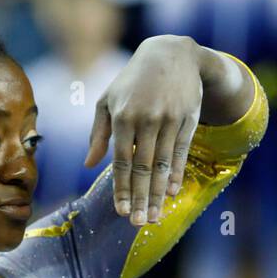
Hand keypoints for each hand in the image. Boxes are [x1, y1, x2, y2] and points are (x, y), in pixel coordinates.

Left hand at [83, 35, 202, 226]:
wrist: (173, 54)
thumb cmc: (133, 81)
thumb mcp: (109, 100)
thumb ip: (98, 133)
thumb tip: (88, 165)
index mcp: (123, 116)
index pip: (121, 160)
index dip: (122, 188)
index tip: (121, 211)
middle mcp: (146, 119)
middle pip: (142, 167)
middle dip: (140, 198)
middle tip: (138, 223)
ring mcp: (169, 120)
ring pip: (162, 164)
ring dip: (158, 194)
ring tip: (155, 217)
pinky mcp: (188, 119)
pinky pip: (181, 153)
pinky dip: (176, 174)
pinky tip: (172, 193)